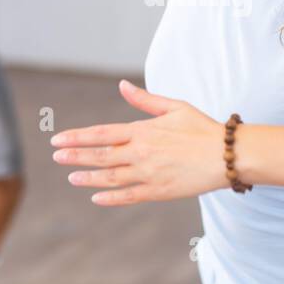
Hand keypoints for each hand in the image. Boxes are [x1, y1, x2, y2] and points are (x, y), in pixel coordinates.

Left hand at [50, 80, 228, 205]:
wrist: (227, 155)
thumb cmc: (202, 128)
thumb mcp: (175, 107)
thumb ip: (145, 100)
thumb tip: (121, 86)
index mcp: (143, 130)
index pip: (101, 134)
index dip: (77, 137)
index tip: (58, 139)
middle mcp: (141, 152)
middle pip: (100, 156)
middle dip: (75, 156)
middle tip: (56, 157)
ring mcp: (149, 174)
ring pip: (110, 177)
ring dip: (88, 177)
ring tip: (71, 178)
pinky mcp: (159, 191)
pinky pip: (129, 196)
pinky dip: (111, 197)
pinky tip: (96, 197)